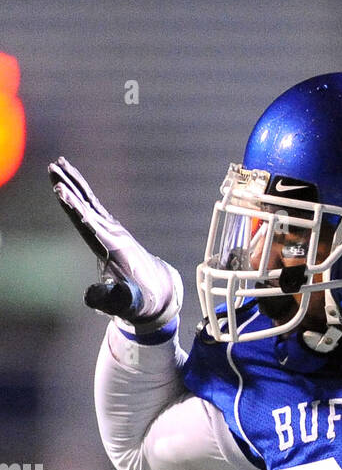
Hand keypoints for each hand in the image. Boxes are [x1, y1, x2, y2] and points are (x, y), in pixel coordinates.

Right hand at [49, 156, 180, 330]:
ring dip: (74, 183)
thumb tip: (88, 296)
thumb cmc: (141, 301)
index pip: (90, 224)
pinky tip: (72, 182)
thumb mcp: (125, 305)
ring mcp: (114, 230)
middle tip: (53, 167)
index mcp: (113, 249)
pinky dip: (82, 192)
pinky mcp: (113, 230)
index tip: (62, 191)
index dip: (75, 208)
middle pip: (88, 206)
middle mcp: (114, 234)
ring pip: (90, 201)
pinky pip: (94, 206)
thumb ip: (109, 300)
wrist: (159, 292)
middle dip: (70, 186)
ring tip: (58, 163)